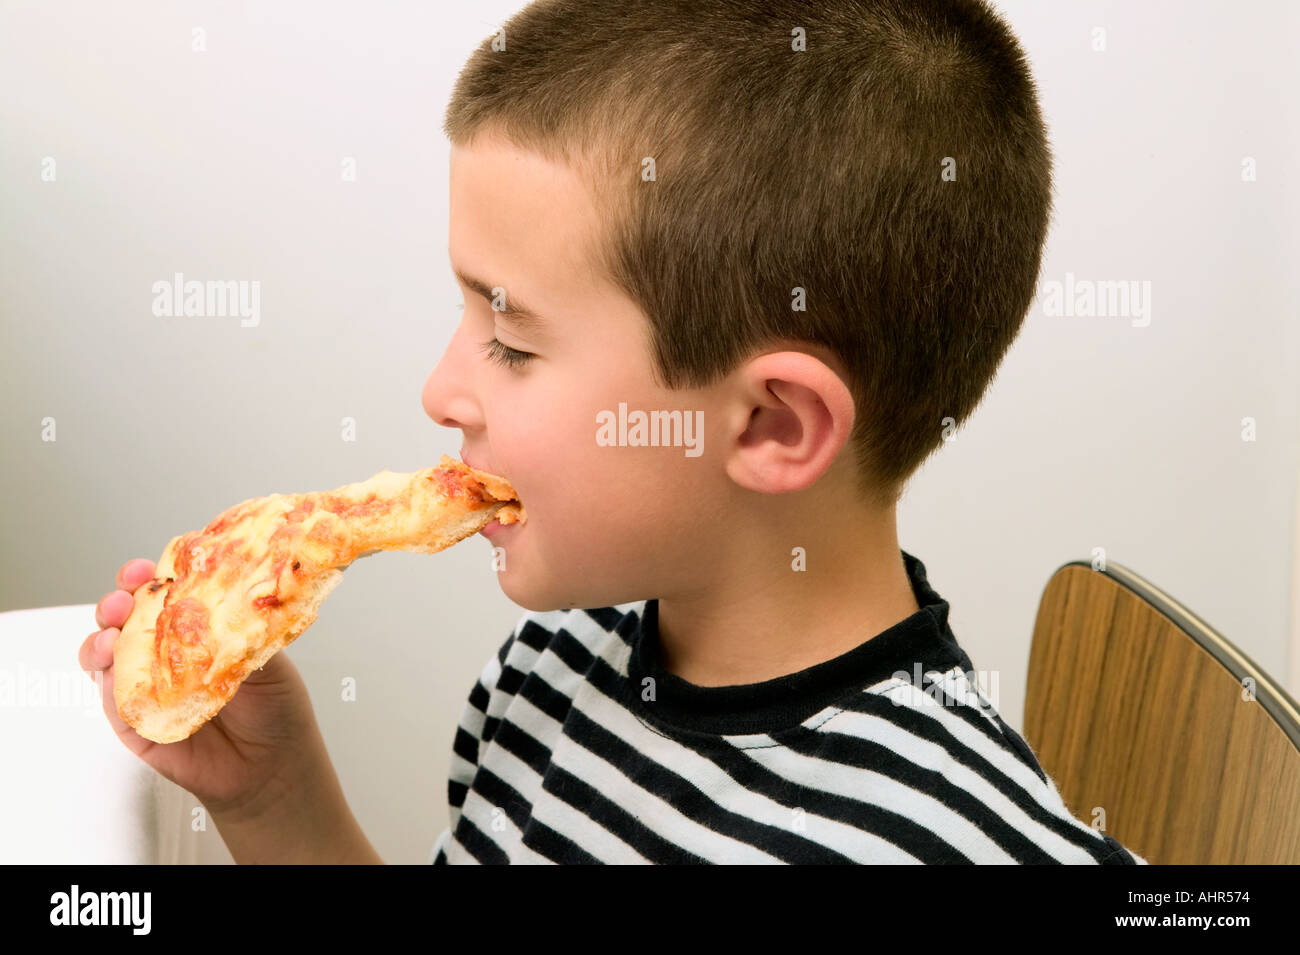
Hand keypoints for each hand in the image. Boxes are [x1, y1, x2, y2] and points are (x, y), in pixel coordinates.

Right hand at [79, 558, 329, 821]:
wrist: (273, 767)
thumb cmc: (276, 708)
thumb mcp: (270, 660)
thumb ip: (243, 633)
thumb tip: (230, 603)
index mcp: (197, 626)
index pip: (165, 593)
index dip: (151, 577)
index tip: (149, 569)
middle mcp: (165, 651)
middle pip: (124, 617)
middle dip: (117, 601)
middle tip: (124, 599)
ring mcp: (145, 685)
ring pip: (105, 653)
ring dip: (100, 639)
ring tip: (112, 637)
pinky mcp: (133, 721)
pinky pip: (110, 698)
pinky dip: (106, 683)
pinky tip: (113, 672)